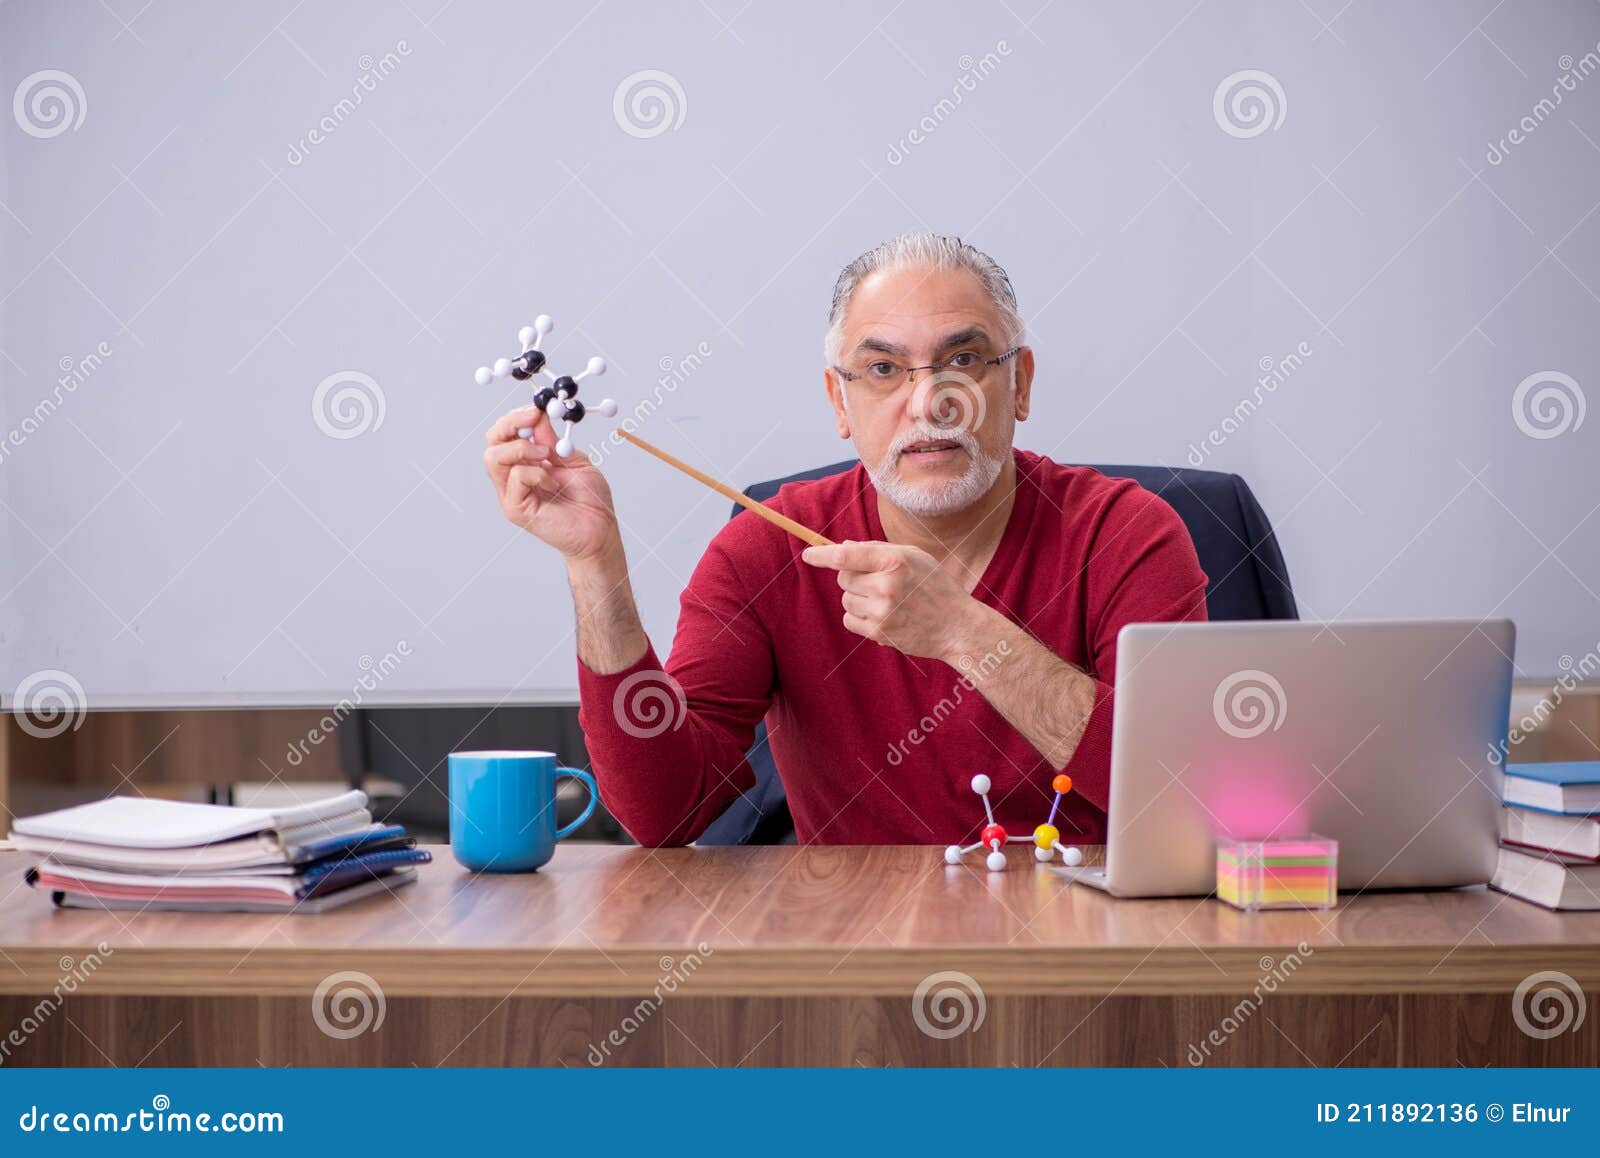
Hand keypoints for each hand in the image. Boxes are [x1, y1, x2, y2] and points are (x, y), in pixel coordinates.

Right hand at [483, 404, 619, 562]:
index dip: (515, 418)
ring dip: (521, 448)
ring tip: (546, 455)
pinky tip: (552, 482)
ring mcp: (511, 494)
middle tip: (533, 420)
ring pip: (493, 458)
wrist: (600, 530)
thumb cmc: (590, 499)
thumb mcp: (573, 460)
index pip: (503, 435)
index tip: (536, 410)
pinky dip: (535, 472)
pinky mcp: (516, 509)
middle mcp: (512, 478)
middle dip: (509, 425)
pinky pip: (515, 478)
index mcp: (524, 464)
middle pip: (491, 443)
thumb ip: (553, 440)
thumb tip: (538, 414)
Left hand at [801, 540, 984, 661]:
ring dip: (858, 598)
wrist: (956, 625)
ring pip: (846, 599)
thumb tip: (842, 547)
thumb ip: (878, 549)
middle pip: (843, 578)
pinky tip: (882, 616)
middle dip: (853, 577)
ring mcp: (882, 611)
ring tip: (886, 601)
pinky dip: (859, 617)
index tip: (808, 554)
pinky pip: (850, 619)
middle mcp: (887, 585)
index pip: (846, 556)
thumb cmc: (934, 586)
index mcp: (895, 560)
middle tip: (878, 581)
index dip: (822, 554)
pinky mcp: (879, 632)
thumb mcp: (914, 556)